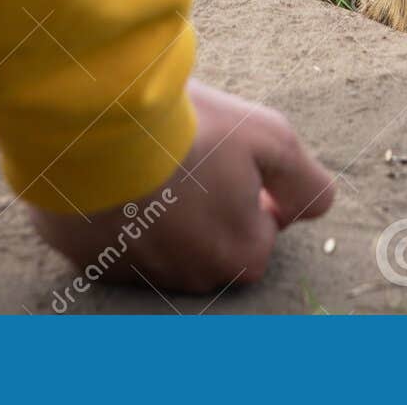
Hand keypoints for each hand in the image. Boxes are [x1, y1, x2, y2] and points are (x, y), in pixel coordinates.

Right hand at [27, 81, 334, 294]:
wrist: (98, 126)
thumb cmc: (192, 130)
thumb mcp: (271, 138)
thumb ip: (305, 181)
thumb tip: (314, 205)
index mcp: (242, 256)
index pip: (260, 227)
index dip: (249, 186)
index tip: (225, 155)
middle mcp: (193, 279)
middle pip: (212, 240)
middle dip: (206, 205)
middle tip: (187, 157)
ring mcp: (139, 275)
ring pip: (163, 243)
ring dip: (163, 212)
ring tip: (147, 163)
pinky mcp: (92, 261)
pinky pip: (116, 241)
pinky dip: (120, 215)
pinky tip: (114, 178)